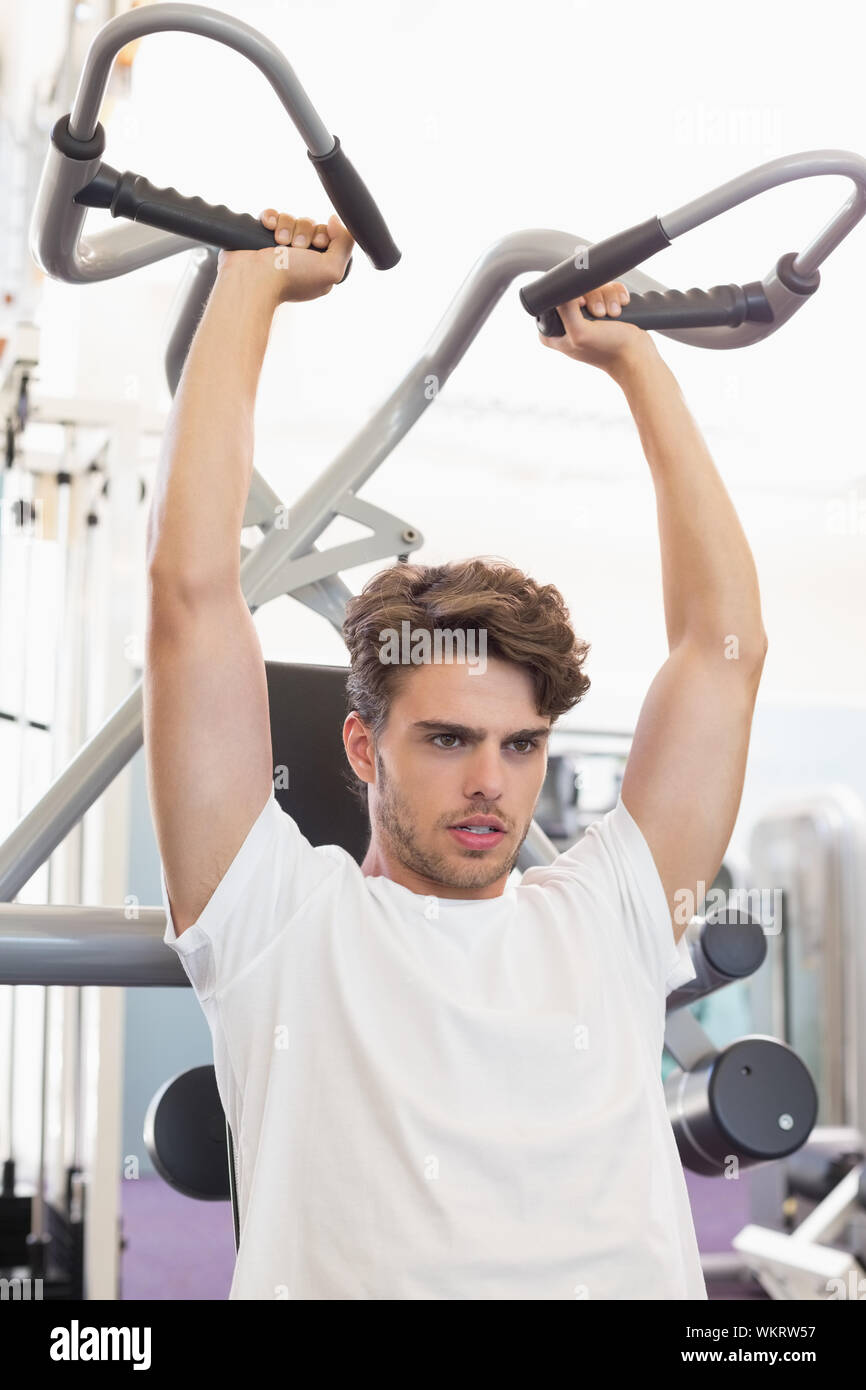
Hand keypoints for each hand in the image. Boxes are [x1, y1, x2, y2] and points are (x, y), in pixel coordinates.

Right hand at [217, 210, 353, 305]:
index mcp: (316, 267)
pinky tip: (269, 226)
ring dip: (287, 226)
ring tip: (280, 242)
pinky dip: (272, 217)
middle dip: (304, 231)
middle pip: (309, 225)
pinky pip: (272, 215)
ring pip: (291, 218)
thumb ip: (345, 244)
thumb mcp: (331, 269)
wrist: (253, 279)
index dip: (324, 235)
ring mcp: (279, 247)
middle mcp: (298, 257)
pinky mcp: (261, 237)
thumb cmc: (292, 279)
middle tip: (295, 247)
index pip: (327, 237)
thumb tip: (335, 219)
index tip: (317, 244)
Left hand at [538, 279, 652, 373]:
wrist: (636, 355)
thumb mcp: (580, 333)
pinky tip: (620, 307)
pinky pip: (610, 288)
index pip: (553, 301)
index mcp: (554, 333)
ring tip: (613, 314)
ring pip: (595, 287)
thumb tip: (564, 289)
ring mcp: (588, 315)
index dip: (569, 298)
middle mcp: (569, 323)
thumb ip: (566, 310)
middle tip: (599, 315)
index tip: (581, 307)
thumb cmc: (609, 350)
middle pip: (577, 290)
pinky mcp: (605, 308)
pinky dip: (617, 295)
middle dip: (594, 299)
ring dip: (608, 298)